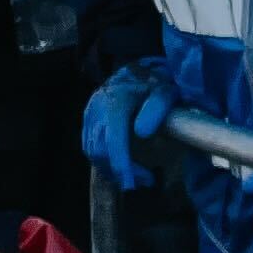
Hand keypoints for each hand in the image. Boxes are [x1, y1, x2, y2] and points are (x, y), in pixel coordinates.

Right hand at [82, 62, 177, 188]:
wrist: (135, 67)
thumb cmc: (154, 82)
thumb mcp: (164, 92)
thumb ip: (156, 110)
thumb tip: (142, 133)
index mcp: (116, 103)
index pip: (113, 141)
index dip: (120, 165)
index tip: (131, 184)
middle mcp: (97, 109)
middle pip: (100, 150)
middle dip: (120, 171)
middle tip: (145, 180)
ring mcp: (89, 114)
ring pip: (92, 151)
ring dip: (111, 168)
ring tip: (136, 175)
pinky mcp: (87, 119)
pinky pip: (90, 145)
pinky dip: (103, 159)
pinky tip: (122, 164)